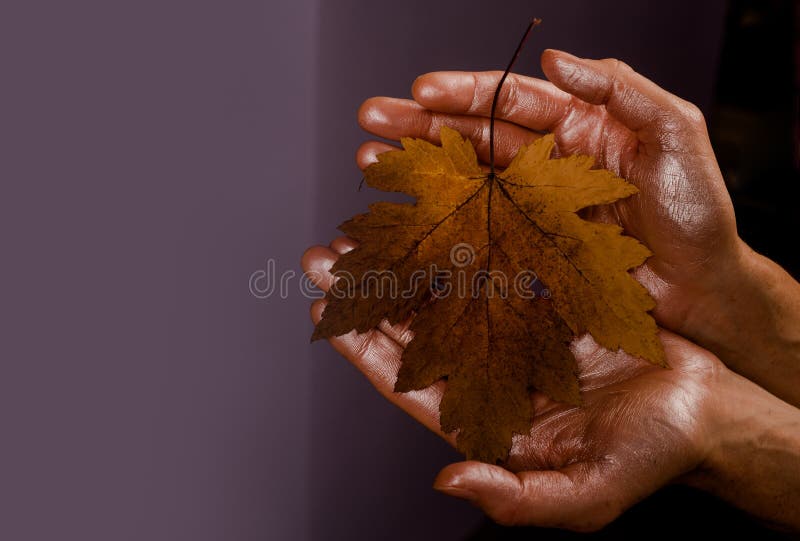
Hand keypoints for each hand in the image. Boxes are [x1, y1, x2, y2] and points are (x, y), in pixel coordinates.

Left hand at [303, 239, 799, 530]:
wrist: (711, 409)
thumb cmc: (651, 457)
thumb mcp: (586, 493)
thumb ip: (518, 498)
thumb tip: (449, 479)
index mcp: (488, 419)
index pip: (408, 384)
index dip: (363, 349)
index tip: (323, 309)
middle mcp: (493, 372)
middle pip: (417, 330)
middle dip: (369, 293)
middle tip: (326, 254)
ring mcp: (520, 331)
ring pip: (451, 291)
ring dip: (411, 259)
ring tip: (372, 223)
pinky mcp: (551, 297)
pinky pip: (501, 263)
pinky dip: (472, 240)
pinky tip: (447, 212)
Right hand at [355, 49, 799, 406]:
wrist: (702, 292)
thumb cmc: (696, 214)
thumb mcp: (674, 134)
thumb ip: (621, 87)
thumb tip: (556, 60)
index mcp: (577, 129)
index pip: (510, 100)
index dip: (464, 93)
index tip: (419, 91)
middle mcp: (547, 164)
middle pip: (474, 137)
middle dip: (421, 127)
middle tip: (370, 121)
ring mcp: (533, 210)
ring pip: (466, 181)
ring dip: (418, 171)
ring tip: (370, 163)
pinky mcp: (528, 253)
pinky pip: (477, 231)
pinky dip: (440, 223)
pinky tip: (407, 218)